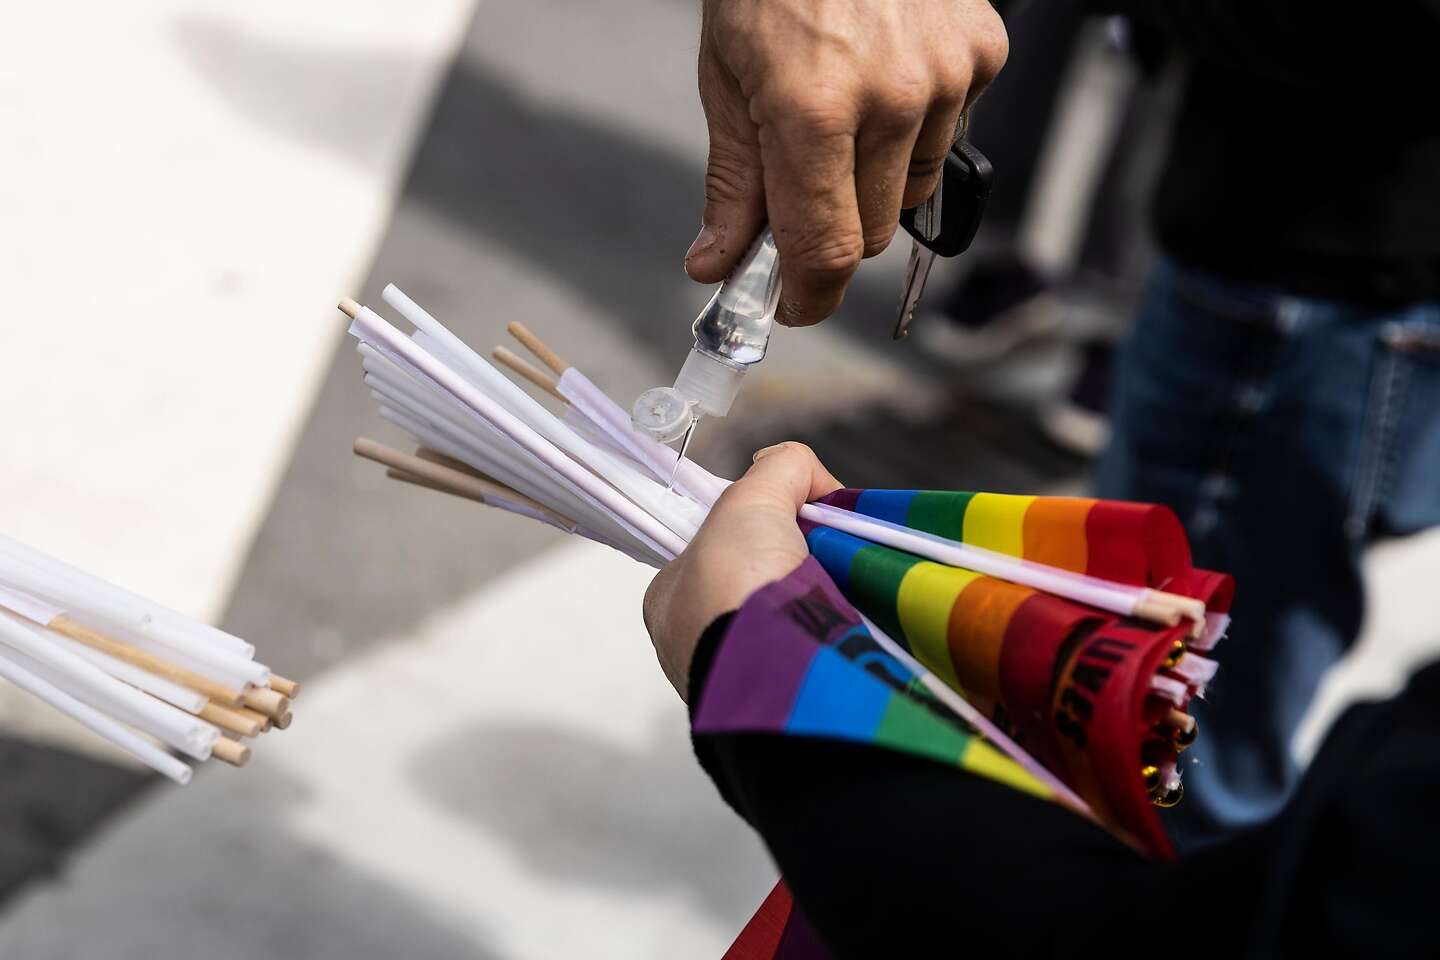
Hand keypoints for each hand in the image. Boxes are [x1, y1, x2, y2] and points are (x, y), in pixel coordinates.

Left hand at [644, 442, 841, 700]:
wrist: (772, 671)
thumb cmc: (737, 586)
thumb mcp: (751, 501)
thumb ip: (778, 471)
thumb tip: (803, 469)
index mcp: (670, 602)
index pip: (713, 553)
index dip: (756, 531)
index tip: (797, 527)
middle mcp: (694, 644)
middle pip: (753, 587)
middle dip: (792, 570)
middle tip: (831, 556)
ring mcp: (736, 680)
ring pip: (785, 626)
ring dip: (820, 604)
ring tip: (852, 588)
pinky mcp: (780, 706)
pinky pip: (810, 660)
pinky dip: (837, 637)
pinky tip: (858, 621)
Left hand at [685, 0, 1006, 326]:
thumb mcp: (728, 81)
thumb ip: (733, 184)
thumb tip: (716, 266)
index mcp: (813, 109)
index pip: (825, 248)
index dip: (808, 295)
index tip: (794, 306)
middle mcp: (892, 98)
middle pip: (869, 232)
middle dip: (830, 228)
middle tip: (801, 189)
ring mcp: (946, 75)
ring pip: (911, 190)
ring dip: (875, 179)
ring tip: (843, 112)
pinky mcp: (982, 53)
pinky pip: (950, 134)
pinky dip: (916, 128)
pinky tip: (887, 80)